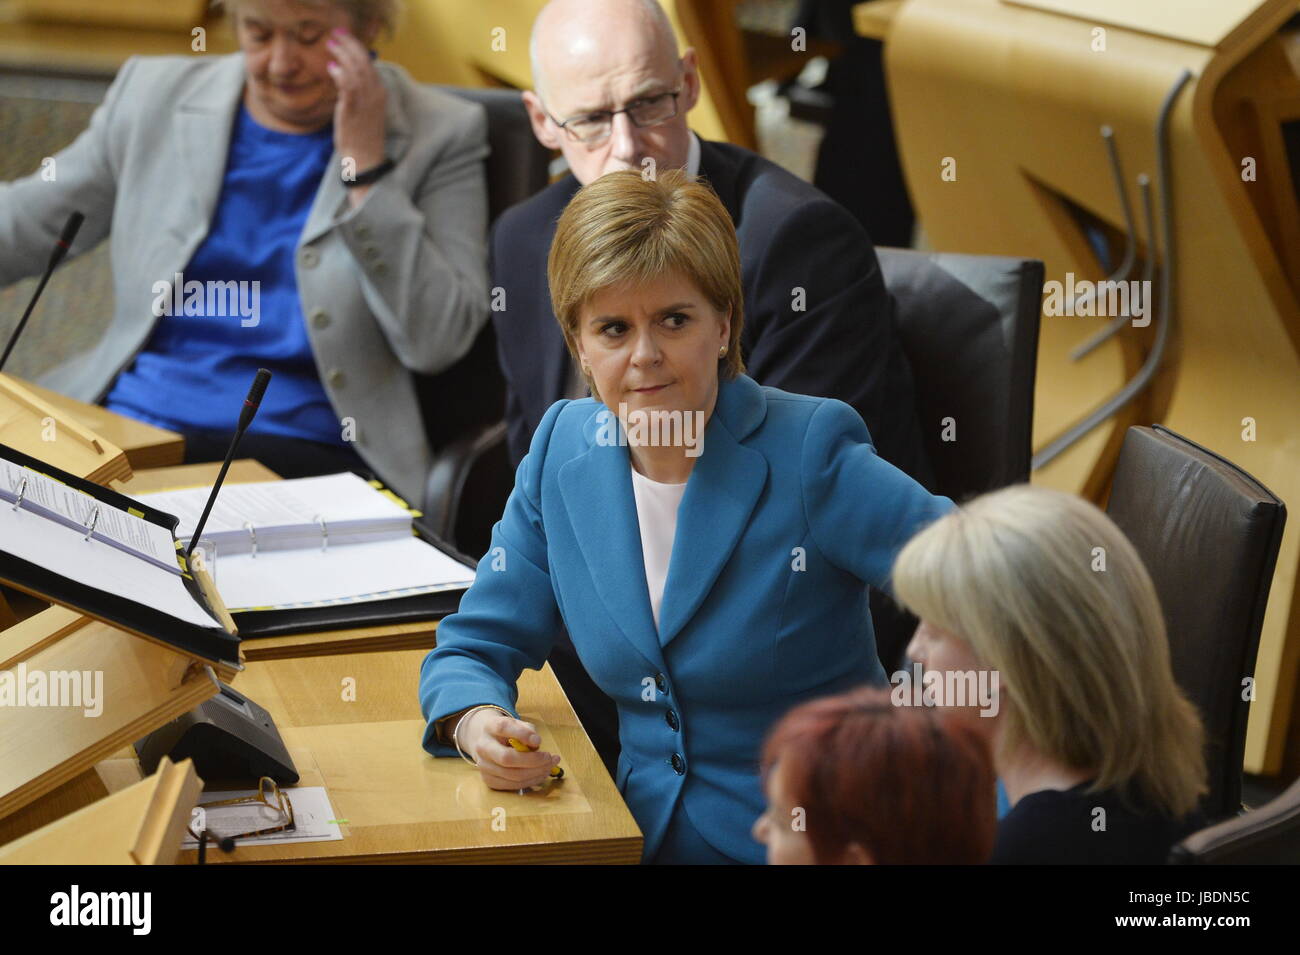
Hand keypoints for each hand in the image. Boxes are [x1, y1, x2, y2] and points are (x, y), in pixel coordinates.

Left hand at [326, 28, 385, 201]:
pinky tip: (331, 67)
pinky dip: (340, 73)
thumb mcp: (364, 110)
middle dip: (350, 45)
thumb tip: (342, 75)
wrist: (365, 158)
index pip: (370, 64)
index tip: (345, 38)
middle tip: (336, 35)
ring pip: (356, 69)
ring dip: (343, 54)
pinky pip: (347, 85)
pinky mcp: (353, 109)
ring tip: (331, 45)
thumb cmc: (362, 136)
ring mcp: (365, 101)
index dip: (357, 48)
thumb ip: (356, 92)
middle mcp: (375, 94)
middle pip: (364, 62)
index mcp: (380, 93)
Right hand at [461, 710, 562, 790]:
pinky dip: (530, 781)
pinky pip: (511, 785)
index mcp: (490, 727)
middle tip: (551, 759)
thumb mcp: (517, 724)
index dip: (522, 735)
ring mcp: (483, 766)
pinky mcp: (488, 780)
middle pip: (506, 758)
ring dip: (535, 773)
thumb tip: (536, 743)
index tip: (539, 741)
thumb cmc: (507, 732)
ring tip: (550, 767)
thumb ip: (527, 730)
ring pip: (511, 775)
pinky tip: (540, 774)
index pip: (503, 728)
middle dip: (533, 761)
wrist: (486, 741)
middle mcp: (482, 747)